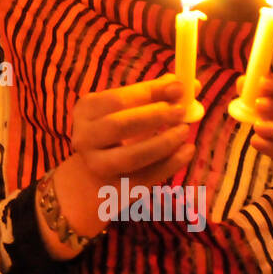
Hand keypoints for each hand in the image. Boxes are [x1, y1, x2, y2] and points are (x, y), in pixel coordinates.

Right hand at [45, 74, 196, 247]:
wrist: (92, 175)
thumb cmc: (115, 133)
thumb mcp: (125, 109)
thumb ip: (154, 95)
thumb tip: (187, 84)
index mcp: (86, 110)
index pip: (117, 98)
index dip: (149, 92)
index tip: (178, 87)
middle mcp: (85, 138)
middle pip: (119, 125)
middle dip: (154, 117)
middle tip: (181, 111)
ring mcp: (98, 166)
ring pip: (132, 156)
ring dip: (163, 142)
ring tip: (184, 130)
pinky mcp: (116, 189)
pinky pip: (147, 176)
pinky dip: (171, 163)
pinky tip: (187, 150)